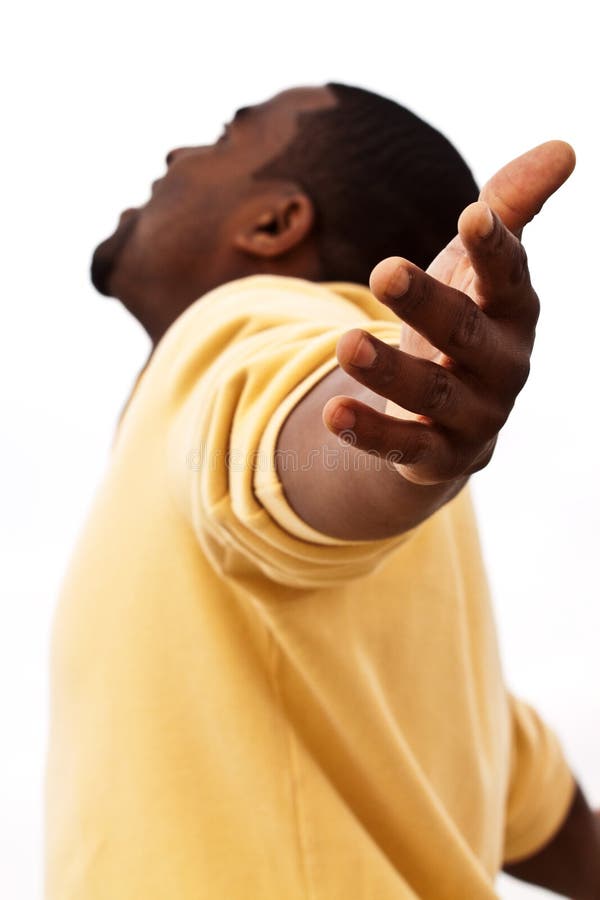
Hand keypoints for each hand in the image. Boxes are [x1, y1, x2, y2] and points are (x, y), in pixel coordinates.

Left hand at [323, 141, 575, 485]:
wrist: (453, 419)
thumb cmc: (465, 321)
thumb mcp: (477, 266)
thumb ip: (509, 208)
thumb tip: (565, 146)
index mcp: (513, 312)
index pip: (509, 276)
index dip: (494, 248)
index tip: (473, 214)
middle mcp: (502, 365)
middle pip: (465, 332)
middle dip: (427, 303)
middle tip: (384, 270)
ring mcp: (473, 415)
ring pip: (431, 392)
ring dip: (390, 370)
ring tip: (346, 344)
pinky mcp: (438, 456)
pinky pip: (404, 445)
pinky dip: (369, 431)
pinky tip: (332, 414)